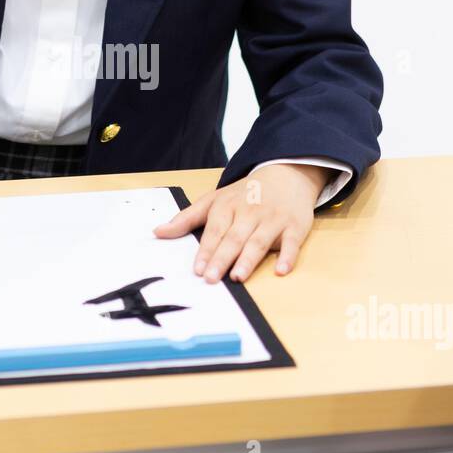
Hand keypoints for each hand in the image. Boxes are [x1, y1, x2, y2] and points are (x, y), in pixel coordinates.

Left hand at [153, 163, 330, 282]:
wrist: (286, 175)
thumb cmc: (245, 194)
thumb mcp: (214, 200)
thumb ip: (186, 218)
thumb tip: (158, 232)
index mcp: (228, 206)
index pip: (215, 230)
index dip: (206, 250)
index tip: (198, 269)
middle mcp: (250, 212)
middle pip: (235, 238)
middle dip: (223, 258)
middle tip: (212, 278)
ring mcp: (273, 219)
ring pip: (259, 241)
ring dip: (249, 259)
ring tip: (238, 276)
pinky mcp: (294, 226)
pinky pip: (292, 243)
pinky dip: (288, 256)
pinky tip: (281, 269)